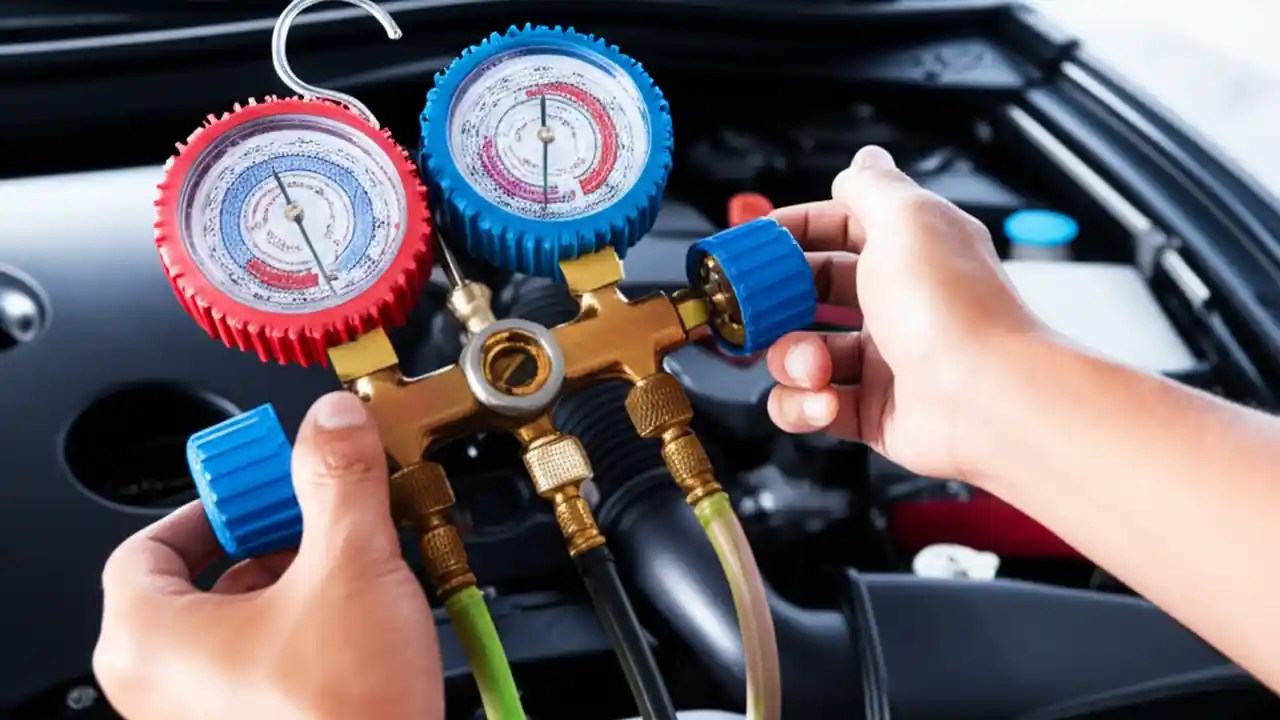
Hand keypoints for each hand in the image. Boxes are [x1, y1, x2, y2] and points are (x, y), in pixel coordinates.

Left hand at [94, 392, 442, 719]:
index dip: (219, 502)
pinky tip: (363, 624)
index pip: (152, 543)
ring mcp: (202, 718)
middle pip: (203, 580)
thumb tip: (332, 424)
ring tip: (359, 568)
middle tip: (325, 516)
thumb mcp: (349, 569)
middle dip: (275, 539)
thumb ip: (338, 480)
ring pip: (240, 627)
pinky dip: (306, 633)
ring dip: (299, 584)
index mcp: (149, 639)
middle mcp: (160, 687)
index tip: (269, 483)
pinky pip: (262, 668)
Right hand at [766, 145, 1043, 480]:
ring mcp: (884, 359)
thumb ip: (873, 185)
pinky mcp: (873, 413)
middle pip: (813, 292)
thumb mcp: (906, 218)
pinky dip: (805, 406)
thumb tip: (862, 161)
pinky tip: (823, 401)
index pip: (839, 228)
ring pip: (804, 354)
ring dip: (792, 359)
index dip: (793, 231)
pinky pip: (812, 406)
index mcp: (908, 249)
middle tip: (754, 308)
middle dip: (777, 301)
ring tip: (813, 366)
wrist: (987, 401)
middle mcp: (898, 301)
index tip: (754, 244)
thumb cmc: (952, 309)